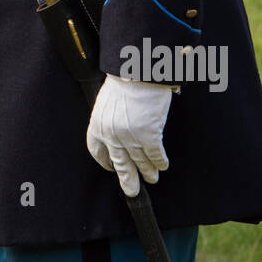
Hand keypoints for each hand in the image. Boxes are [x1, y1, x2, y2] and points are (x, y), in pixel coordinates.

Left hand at [87, 74, 173, 197]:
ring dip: (148, 172)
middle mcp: (111, 135)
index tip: (112, 169)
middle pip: (119, 164)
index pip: (97, 151)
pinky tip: (163, 165)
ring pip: (140, 162)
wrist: (136, 70)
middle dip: (127, 179)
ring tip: (152, 178)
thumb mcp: (108, 101)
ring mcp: (130, 137)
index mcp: (98, 124)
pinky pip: (155, 155)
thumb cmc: (124, 80)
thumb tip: (118, 132)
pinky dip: (160, 162)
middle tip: (132, 191)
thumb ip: (110, 119)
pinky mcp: (148, 135)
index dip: (106, 163)